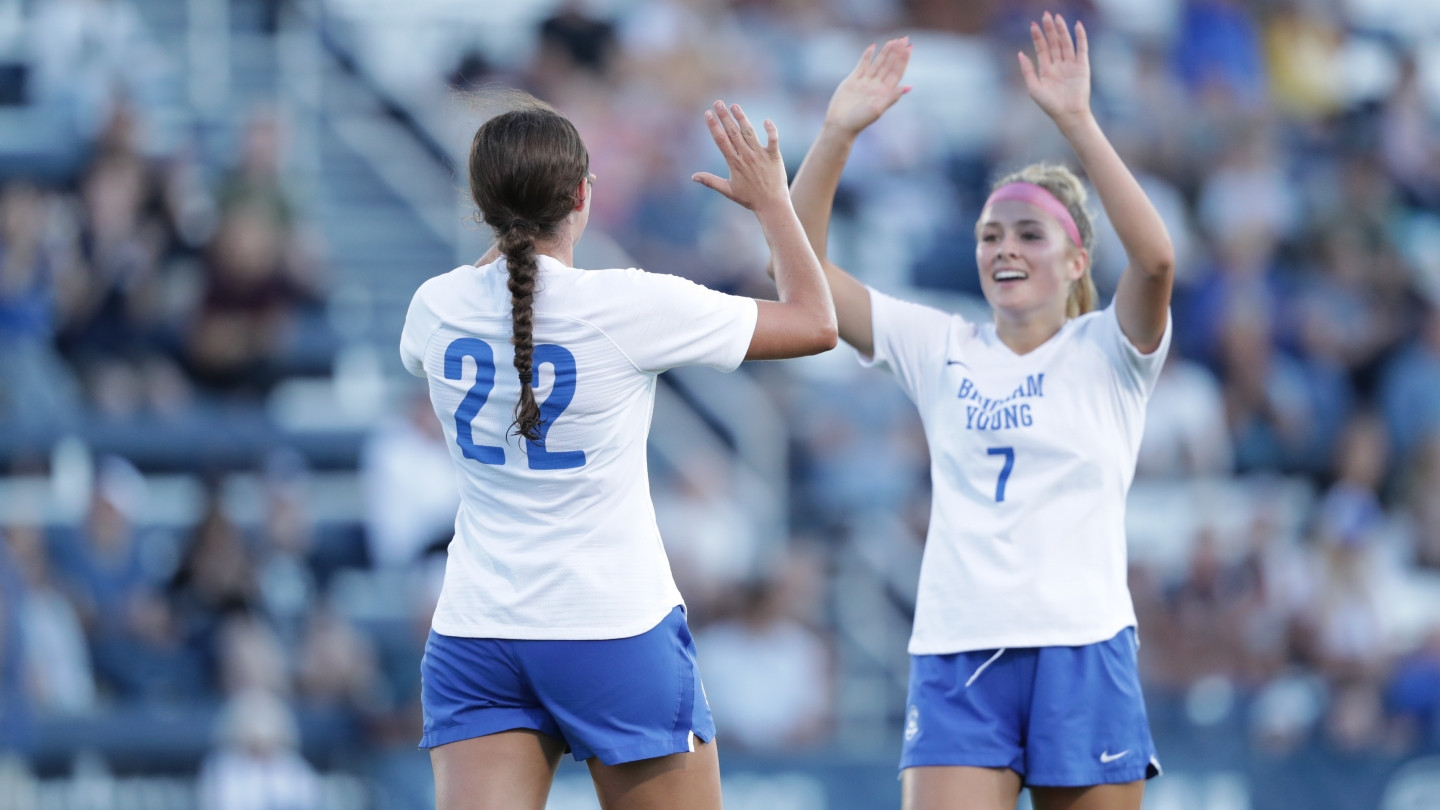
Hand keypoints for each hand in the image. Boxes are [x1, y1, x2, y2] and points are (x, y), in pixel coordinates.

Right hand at [692, 100, 786, 211]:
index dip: (714, 126)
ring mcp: (760, 155)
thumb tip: (693, 177)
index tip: (708, 113)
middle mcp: (746, 156)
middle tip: (718, 102)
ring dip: (741, 118)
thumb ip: (711, 181)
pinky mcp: (774, 156)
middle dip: (724, 116)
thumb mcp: (728, 191)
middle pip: (733, 132)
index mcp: (734, 163)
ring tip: (734, 106)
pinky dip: (770, 130)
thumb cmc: (749, 199)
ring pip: (749, 132)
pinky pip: (773, 139)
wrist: (772, 205)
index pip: (721, 140)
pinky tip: (766, 120)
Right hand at [824, 37, 911, 136]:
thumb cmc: (859, 121)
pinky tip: (872, 47)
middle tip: (905, 38)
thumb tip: (909, 87)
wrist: (840, 125)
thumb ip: (892, 96)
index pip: (896, 72)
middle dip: (897, 52)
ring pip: (877, 63)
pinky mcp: (852, 81)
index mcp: (884, 92)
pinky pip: (862, 65)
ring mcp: (864, 83)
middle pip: (889, 65)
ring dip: (885, 52)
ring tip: (893, 40)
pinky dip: (867, 56)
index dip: (903, 59)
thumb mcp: (878, 108)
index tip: (909, 47)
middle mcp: (876, 86)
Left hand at [1018, 12, 1090, 128]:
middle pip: (1053, 42)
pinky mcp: (1082, 66)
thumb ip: (1027, 71)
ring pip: (1065, 43)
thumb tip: (1020, 53)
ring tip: (1057, 18)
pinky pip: (1081, 48)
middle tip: (1045, 15)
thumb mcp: (1034, 88)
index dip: (1038, 36)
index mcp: (1046, 70)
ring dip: (1061, 30)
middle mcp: (1058, 65)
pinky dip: (1080, 37)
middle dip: (1049, 29)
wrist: (1068, 115)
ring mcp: (1071, 65)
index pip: (1042, 48)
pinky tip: (1076, 25)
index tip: (1033, 24)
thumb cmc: (1050, 105)